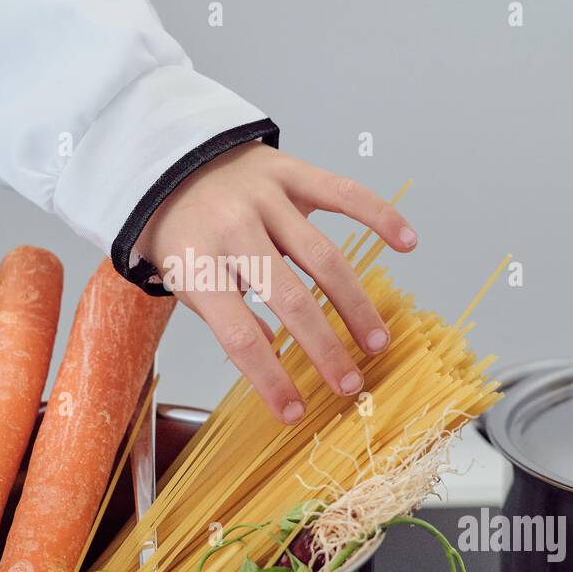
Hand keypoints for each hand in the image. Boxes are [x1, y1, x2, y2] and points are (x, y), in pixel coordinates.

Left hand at [134, 141, 417, 422]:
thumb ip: (226, 317)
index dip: (269, 377)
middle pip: (289, 298)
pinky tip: (406, 243)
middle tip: (350, 383)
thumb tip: (270, 354)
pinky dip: (379, 216)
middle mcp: (232, 229)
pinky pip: (342, 193)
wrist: (166, 159)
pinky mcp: (290, 170)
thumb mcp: (184, 282)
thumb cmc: (181, 232)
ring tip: (375, 341)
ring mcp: (264, 197)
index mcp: (197, 264)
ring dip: (355, 303)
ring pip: (322, 256)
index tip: (295, 412)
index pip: (238, 334)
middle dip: (324, 348)